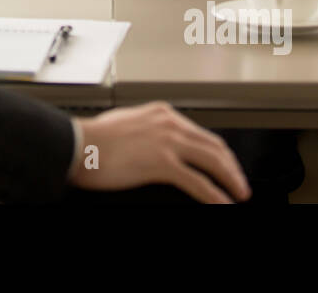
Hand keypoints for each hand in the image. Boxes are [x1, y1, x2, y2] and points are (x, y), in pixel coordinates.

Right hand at [69, 103, 250, 202]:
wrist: (78, 144)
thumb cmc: (92, 138)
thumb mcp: (126, 124)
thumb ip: (146, 130)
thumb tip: (154, 145)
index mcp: (162, 113)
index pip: (200, 133)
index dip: (217, 152)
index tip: (224, 164)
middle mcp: (169, 123)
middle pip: (214, 146)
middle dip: (231, 166)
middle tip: (240, 182)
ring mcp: (167, 142)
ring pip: (213, 161)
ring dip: (231, 179)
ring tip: (239, 193)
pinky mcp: (162, 162)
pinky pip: (199, 182)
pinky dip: (215, 195)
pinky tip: (223, 204)